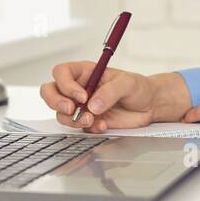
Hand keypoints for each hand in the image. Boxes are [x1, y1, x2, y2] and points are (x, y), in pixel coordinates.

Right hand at [40, 62, 164, 133]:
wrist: (149, 106)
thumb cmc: (138, 87)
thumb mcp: (127, 83)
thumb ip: (110, 91)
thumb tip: (92, 104)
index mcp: (85, 72)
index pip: (62, 73)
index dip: (66, 84)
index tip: (82, 96)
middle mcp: (78, 88)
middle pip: (50, 91)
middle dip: (55, 101)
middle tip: (71, 109)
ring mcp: (81, 106)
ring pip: (60, 113)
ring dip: (72, 119)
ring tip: (91, 119)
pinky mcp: (87, 121)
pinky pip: (77, 127)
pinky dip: (88, 128)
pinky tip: (103, 124)